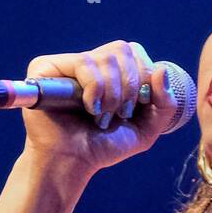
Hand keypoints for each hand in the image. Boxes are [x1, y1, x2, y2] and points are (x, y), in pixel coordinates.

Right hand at [20, 41, 178, 183]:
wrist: (73, 162)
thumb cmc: (104, 147)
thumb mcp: (145, 129)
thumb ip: (165, 103)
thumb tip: (162, 70)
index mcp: (110, 71)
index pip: (135, 52)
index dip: (143, 77)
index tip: (135, 109)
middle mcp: (90, 62)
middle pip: (124, 50)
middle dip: (130, 87)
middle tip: (118, 114)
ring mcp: (68, 64)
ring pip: (107, 58)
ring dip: (112, 94)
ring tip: (101, 117)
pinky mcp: (46, 67)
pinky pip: (84, 63)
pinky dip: (94, 89)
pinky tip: (89, 108)